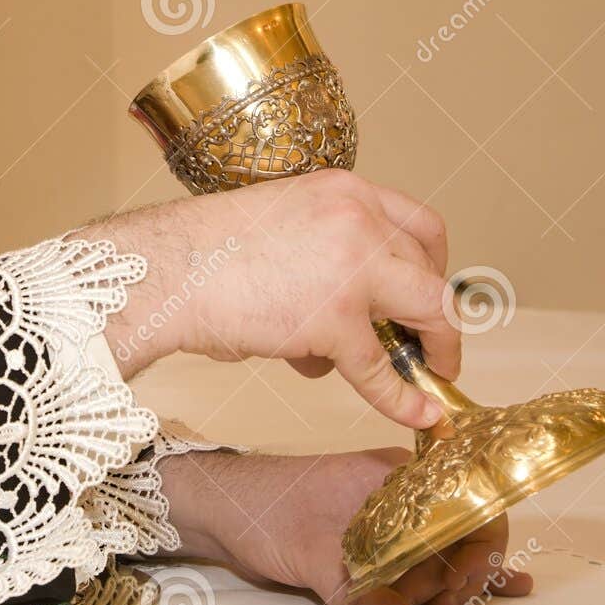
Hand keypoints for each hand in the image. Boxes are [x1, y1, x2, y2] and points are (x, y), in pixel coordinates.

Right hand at [80, 168, 459, 428]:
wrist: (165, 270)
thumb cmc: (204, 254)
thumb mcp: (281, 227)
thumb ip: (324, 256)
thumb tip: (343, 325)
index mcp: (344, 190)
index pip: (419, 222)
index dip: (434, 263)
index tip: (429, 289)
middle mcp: (358, 220)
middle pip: (429, 268)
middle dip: (437, 309)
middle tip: (432, 340)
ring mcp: (352, 270)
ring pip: (429, 311)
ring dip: (439, 347)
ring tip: (434, 375)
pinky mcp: (335, 321)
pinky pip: (382, 369)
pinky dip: (404, 397)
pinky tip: (418, 414)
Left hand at [157, 447, 534, 604]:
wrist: (223, 512)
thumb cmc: (265, 510)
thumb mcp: (311, 553)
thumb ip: (357, 595)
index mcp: (396, 476)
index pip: (467, 502)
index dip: (476, 544)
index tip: (459, 580)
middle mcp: (403, 496)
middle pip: (462, 535)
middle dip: (460, 574)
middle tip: (437, 602)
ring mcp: (394, 521)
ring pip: (446, 554)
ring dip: (452, 584)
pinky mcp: (381, 547)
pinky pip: (430, 561)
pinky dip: (460, 576)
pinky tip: (504, 590)